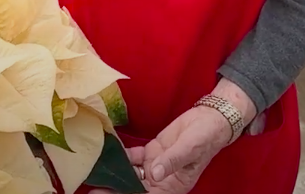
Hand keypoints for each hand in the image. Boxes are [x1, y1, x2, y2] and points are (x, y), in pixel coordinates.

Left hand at [92, 81, 255, 193]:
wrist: (210, 118)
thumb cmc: (205, 137)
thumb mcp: (190, 149)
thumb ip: (171, 160)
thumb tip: (154, 174)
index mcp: (173, 186)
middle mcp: (161, 180)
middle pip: (134, 189)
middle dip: (115, 189)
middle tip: (94, 189)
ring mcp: (155, 166)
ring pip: (131, 174)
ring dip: (115, 174)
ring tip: (94, 174)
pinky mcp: (151, 151)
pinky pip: (132, 157)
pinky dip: (120, 156)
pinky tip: (106, 153)